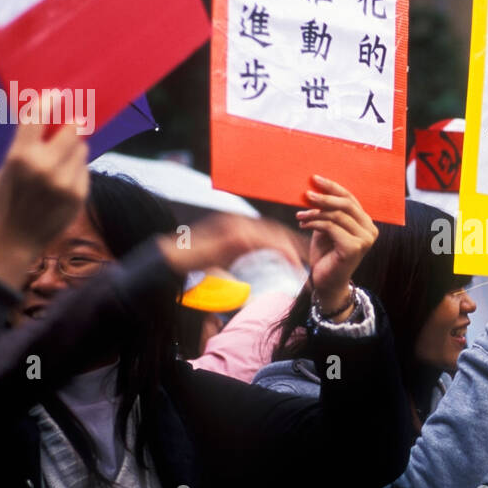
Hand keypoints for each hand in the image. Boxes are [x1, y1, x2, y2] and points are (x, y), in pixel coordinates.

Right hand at [0, 94, 89, 289]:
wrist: (14, 237)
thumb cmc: (9, 197)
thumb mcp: (9, 166)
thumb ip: (28, 144)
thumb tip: (54, 120)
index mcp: (20, 156)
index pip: (38, 116)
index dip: (49, 101)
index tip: (57, 95)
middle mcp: (45, 167)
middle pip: (73, 130)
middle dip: (73, 126)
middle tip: (73, 124)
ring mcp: (64, 182)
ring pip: (82, 149)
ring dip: (75, 150)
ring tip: (59, 164)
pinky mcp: (79, 195)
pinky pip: (85, 170)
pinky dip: (77, 170)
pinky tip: (63, 183)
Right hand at [159, 213, 303, 276]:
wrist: (174, 259)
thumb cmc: (195, 261)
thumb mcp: (223, 256)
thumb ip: (238, 254)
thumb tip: (246, 267)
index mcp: (237, 222)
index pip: (268, 227)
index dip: (287, 237)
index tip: (302, 249)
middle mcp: (239, 220)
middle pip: (275, 228)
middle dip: (295, 240)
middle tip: (313, 252)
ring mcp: (237, 226)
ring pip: (274, 234)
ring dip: (292, 247)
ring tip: (306, 260)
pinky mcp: (237, 237)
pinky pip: (267, 243)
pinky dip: (283, 252)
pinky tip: (293, 262)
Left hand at [294, 176, 377, 310]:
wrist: (326, 283)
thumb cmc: (326, 255)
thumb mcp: (327, 228)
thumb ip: (327, 211)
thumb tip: (315, 190)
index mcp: (366, 223)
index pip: (351, 199)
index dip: (333, 187)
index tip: (315, 179)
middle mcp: (370, 230)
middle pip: (347, 204)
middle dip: (324, 197)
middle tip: (306, 194)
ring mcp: (365, 240)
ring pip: (337, 215)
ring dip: (315, 213)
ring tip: (299, 215)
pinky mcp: (354, 248)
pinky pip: (331, 227)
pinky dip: (315, 223)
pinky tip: (303, 225)